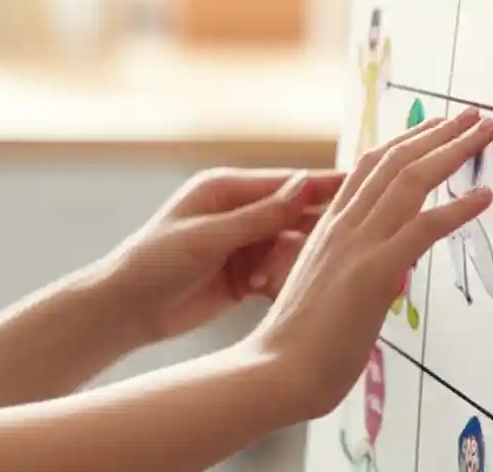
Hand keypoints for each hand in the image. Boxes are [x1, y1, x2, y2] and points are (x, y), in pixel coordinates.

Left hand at [93, 167, 345, 344]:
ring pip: (293, 248)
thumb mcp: (206, 238)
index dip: (329, 186)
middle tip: (348, 250)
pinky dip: (283, 283)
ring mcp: (242, 244)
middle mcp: (238, 212)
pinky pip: (280, 274)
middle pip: (298, 216)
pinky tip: (279, 295)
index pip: (290, 184)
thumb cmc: (152, 263)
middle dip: (320, 234)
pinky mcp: (243, 276)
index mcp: (226, 190)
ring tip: (273, 283)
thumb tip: (306, 184)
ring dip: (292, 265)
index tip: (370, 190)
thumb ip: (258, 216)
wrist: (122, 310)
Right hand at [246, 108, 492, 419]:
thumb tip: (385, 270)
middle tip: (471, 115)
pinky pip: (422, 227)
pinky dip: (458, 207)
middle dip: (435, 133)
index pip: (367, 169)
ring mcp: (355, 246)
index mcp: (326, 229)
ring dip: (452, 151)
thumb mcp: (326, 292)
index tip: (434, 128)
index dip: (404, 143)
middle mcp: (340, 227)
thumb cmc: (296, 346)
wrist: (276, 370)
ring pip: (408, 181)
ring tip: (484, 132)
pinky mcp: (372, 272)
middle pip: (391, 162)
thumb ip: (352, 271)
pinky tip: (484, 195)